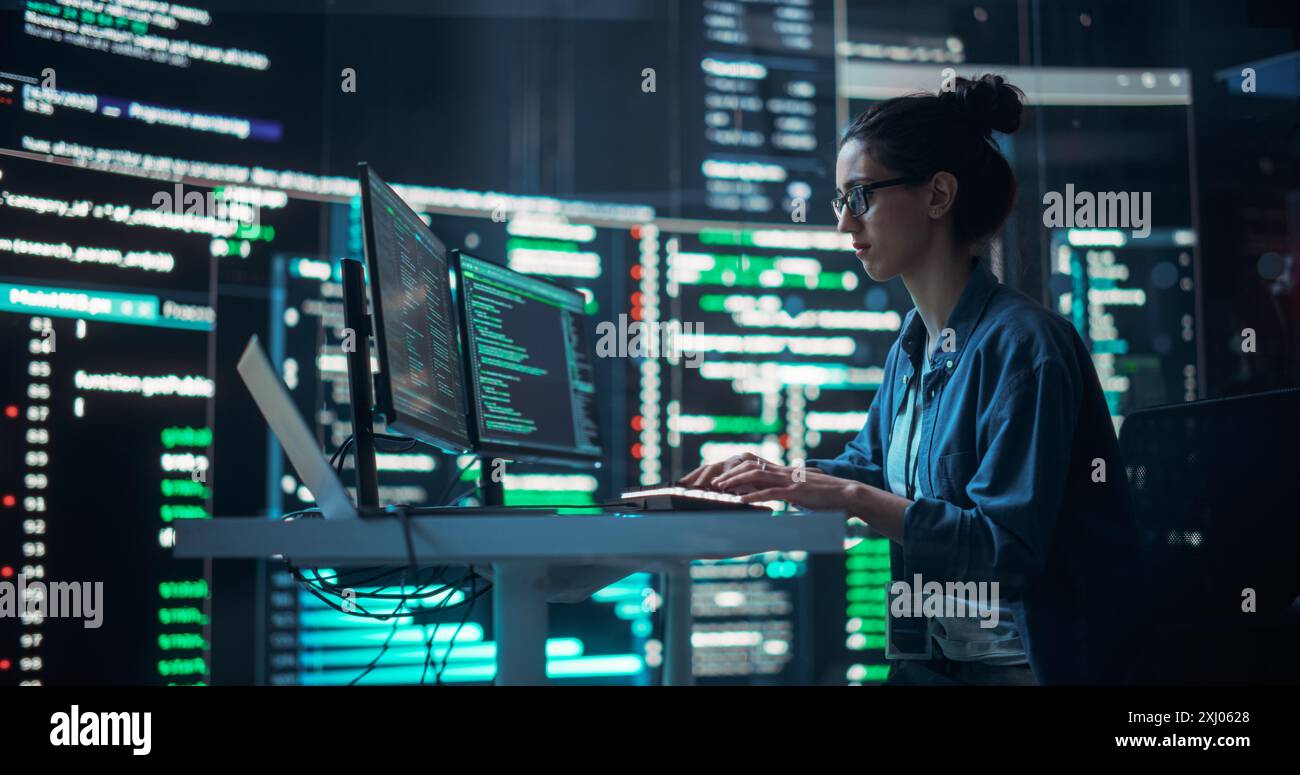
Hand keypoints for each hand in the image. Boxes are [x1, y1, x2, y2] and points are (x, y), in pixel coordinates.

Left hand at [712, 460, 858, 510]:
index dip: (737, 469)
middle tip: (714, 482)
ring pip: (756, 476)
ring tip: (721, 489)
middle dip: (730, 473)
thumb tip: (779, 501)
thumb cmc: (827, 498)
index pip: (756, 465)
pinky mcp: (796, 492)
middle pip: (750, 466)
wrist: (848, 495)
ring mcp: (790, 481)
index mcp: (785, 472)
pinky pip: (770, 493)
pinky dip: (753, 497)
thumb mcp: (803, 494)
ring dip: (735, 482)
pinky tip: (741, 502)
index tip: (723, 478)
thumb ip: (789, 494)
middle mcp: (784, 472)